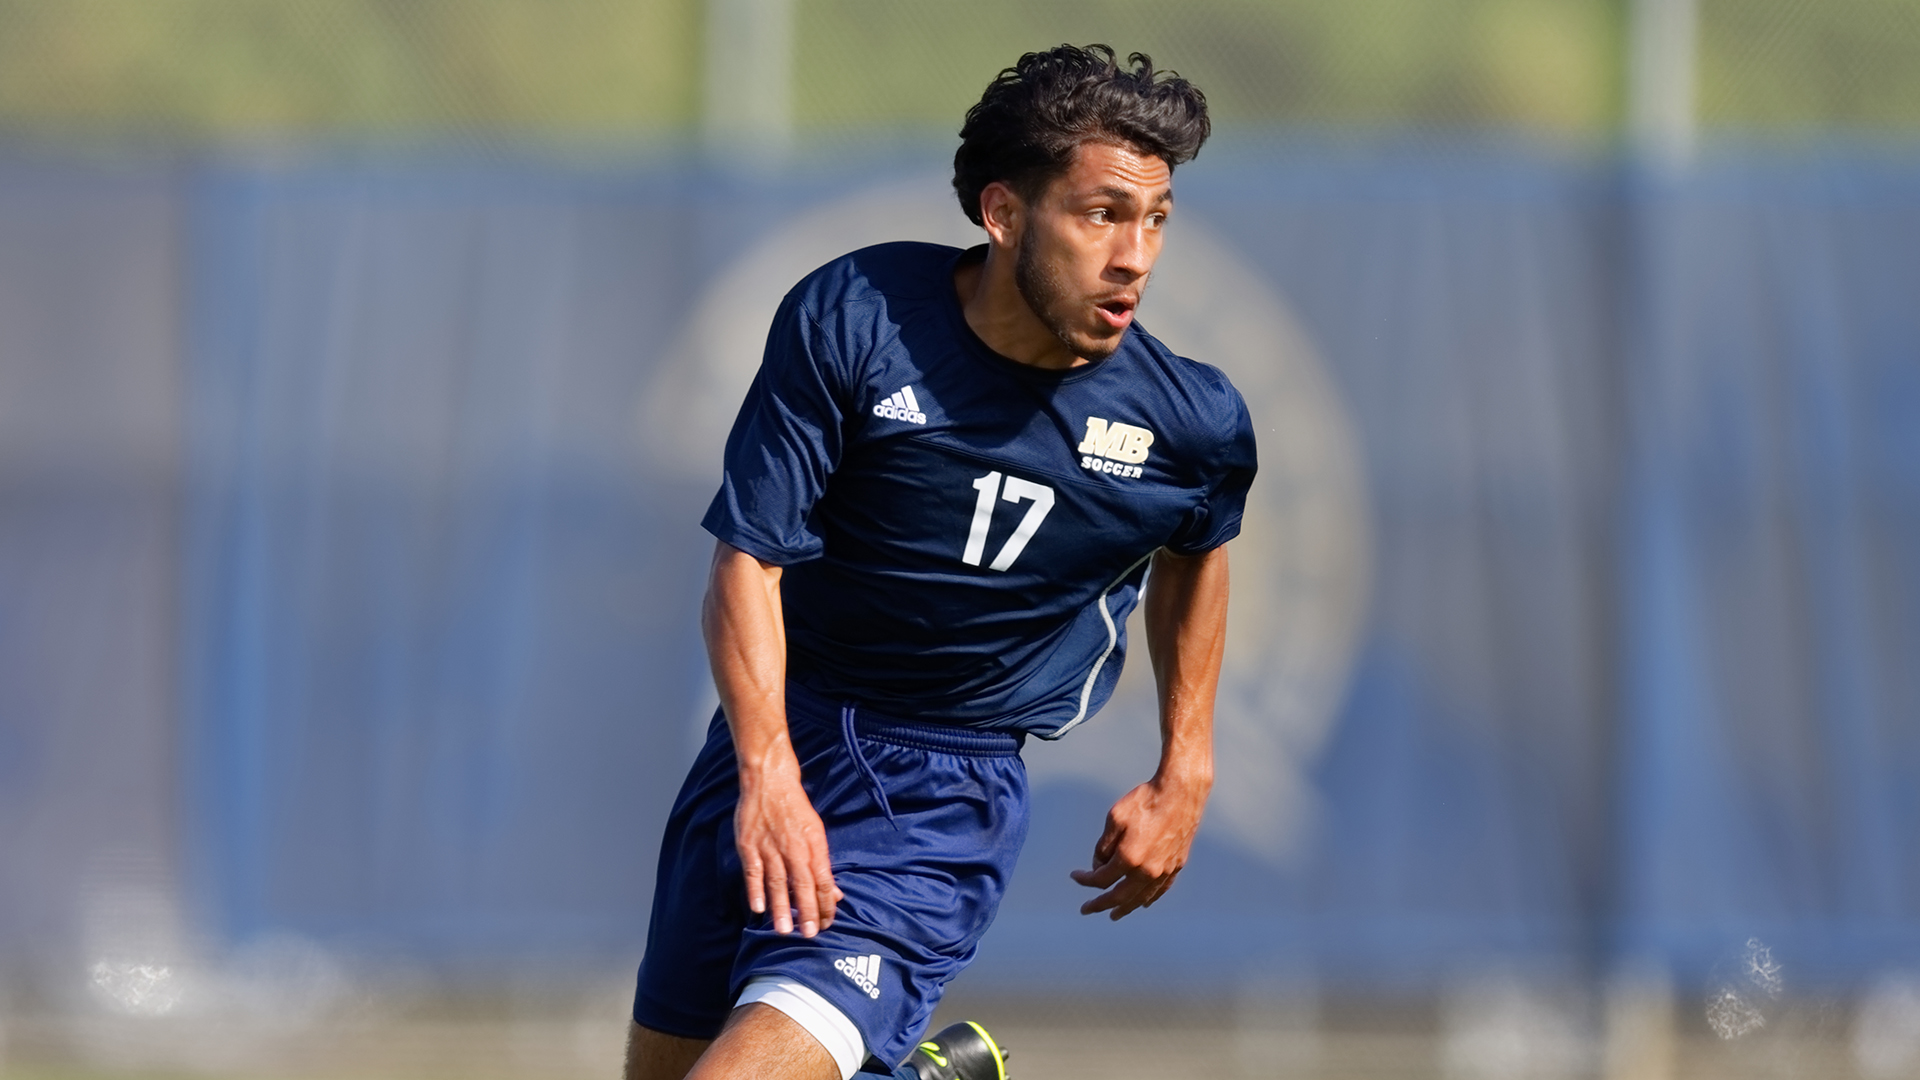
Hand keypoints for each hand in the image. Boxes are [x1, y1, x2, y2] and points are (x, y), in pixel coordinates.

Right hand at [734, 761, 842, 936]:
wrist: (769, 780)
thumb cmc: (795, 808)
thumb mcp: (816, 832)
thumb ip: (823, 864)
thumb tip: (835, 893)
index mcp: (813, 844)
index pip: (823, 880)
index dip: (825, 904)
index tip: (827, 923)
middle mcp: (793, 847)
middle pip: (802, 884)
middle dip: (807, 911)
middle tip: (809, 935)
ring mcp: (769, 846)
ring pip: (777, 882)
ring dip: (781, 907)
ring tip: (784, 930)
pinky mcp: (749, 845)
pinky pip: (753, 871)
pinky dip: (755, 889)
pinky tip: (758, 908)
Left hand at [1069, 772, 1208, 919]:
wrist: (1181, 793)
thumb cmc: (1146, 801)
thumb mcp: (1114, 817)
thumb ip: (1103, 845)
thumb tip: (1099, 864)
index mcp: (1128, 858)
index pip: (1101, 879)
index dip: (1085, 879)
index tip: (1075, 876)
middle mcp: (1147, 870)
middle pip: (1119, 897)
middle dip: (1100, 905)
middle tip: (1086, 910)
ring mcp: (1164, 870)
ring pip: (1141, 898)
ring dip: (1125, 908)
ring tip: (1114, 914)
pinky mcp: (1176, 866)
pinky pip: (1159, 890)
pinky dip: (1148, 899)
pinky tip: (1142, 903)